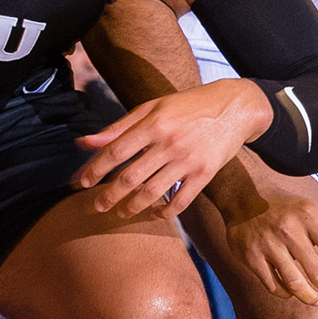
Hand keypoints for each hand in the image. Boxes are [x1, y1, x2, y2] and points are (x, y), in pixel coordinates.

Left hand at [74, 78, 272, 219]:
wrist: (235, 106)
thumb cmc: (188, 105)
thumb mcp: (153, 107)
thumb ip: (119, 127)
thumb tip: (85, 142)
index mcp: (154, 123)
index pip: (116, 151)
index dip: (95, 169)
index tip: (82, 183)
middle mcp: (169, 142)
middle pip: (130, 177)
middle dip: (108, 196)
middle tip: (96, 206)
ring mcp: (188, 160)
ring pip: (152, 192)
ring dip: (131, 207)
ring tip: (120, 213)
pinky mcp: (205, 173)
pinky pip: (181, 200)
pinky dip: (165, 212)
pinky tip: (154, 213)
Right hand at [221, 190, 317, 303]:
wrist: (245, 198)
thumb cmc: (290, 210)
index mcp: (309, 217)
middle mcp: (289, 230)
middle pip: (317, 272)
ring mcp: (268, 244)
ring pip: (294, 283)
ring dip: (308, 296)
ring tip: (316, 300)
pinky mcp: (250, 256)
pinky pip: (272, 285)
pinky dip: (285, 293)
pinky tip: (291, 292)